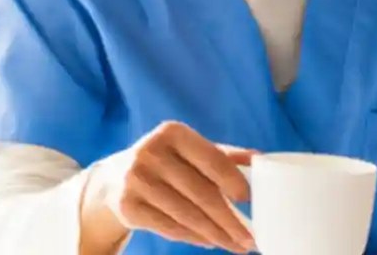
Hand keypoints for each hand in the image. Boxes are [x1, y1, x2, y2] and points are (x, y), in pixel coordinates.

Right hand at [92, 121, 256, 252]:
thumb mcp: (191, 149)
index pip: (212, 159)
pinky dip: (194, 237)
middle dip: (229, 220)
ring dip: (216, 234)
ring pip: (186, 215)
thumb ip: (224, 155)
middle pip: (201, 193)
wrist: (114, 176)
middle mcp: (151, 154)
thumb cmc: (167, 160)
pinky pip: (169, 227)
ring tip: (236, 245)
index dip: (233, 181)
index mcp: (173, 133)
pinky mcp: (127, 207)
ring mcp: (136, 181)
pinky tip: (211, 242)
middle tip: (250, 238)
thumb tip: (262, 160)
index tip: (249, 200)